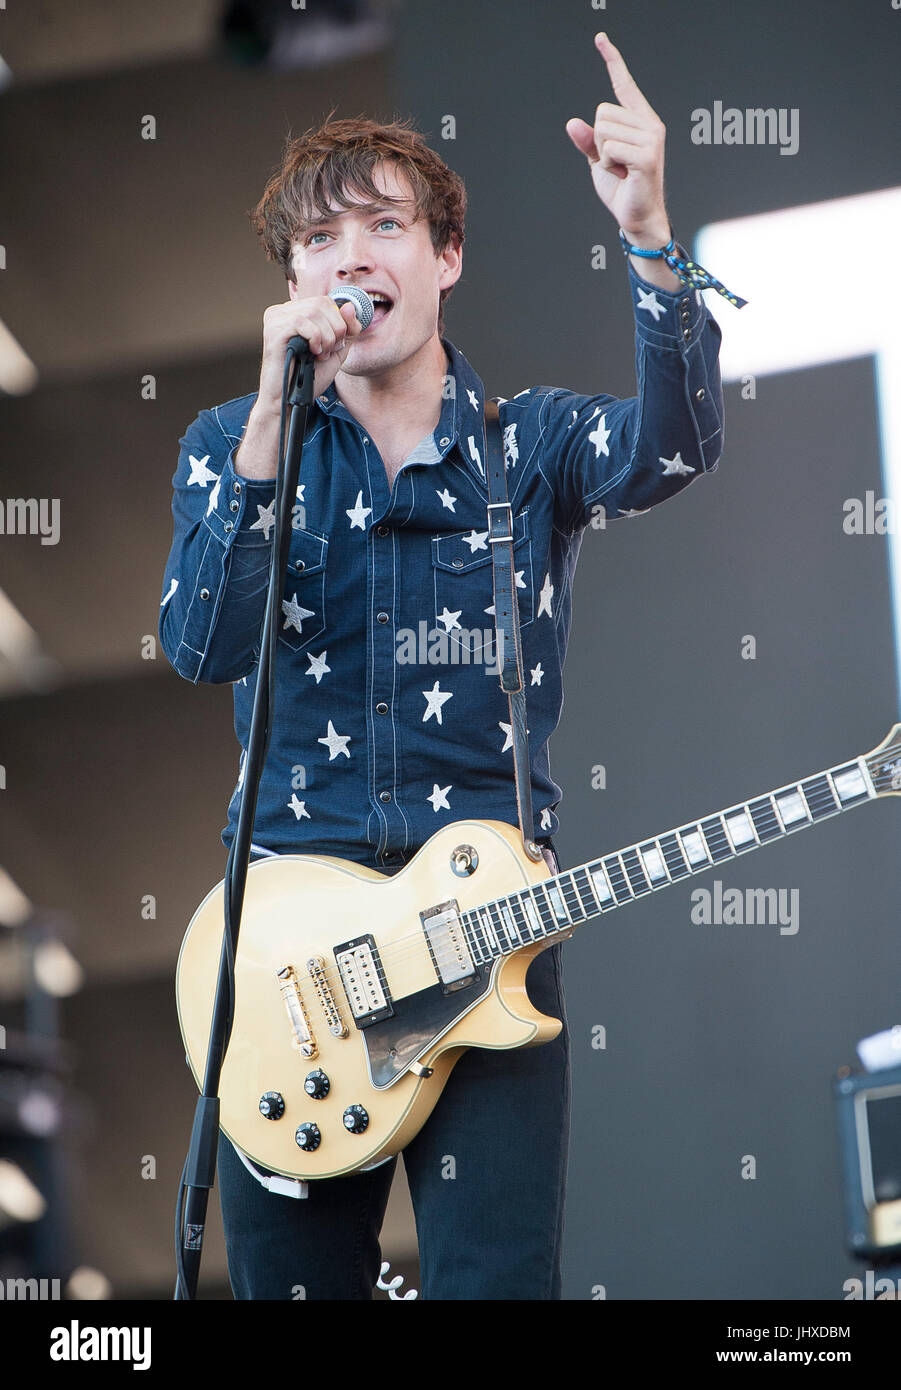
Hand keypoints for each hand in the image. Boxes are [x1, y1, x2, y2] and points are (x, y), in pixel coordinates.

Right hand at [257, 295, 363, 408]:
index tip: (338, 344)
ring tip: (321, 355)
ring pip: (314, 311)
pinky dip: (315, 338)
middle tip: (329, 351)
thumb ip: (347, 330)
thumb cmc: (308, 378)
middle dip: (335, 329)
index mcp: (295, 313)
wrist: (290, 400)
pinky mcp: (273, 331)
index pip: (325, 301)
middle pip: (321, 303)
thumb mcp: (335, 351)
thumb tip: (350, 307)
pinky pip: (301, 322)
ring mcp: (275, 319)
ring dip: (326, 337)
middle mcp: (282, 312)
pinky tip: (312, 353)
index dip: (340, 321)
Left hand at [565, 32, 668, 242]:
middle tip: (616, 162)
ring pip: (603, 130)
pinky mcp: (647, 155)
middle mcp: (649, 124)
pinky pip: (609, 148)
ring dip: (603, 154)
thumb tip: (571, 123)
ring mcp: (651, 138)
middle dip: (598, 140)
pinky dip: (607, 164)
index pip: (624, 84)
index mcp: (641, 120)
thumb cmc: (622, 187)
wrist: (636, 216)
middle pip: (602, 112)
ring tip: (620, 169)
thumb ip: (587, 141)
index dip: (612, 61)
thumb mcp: (598, 160)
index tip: (600, 39)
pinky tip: (622, 174)